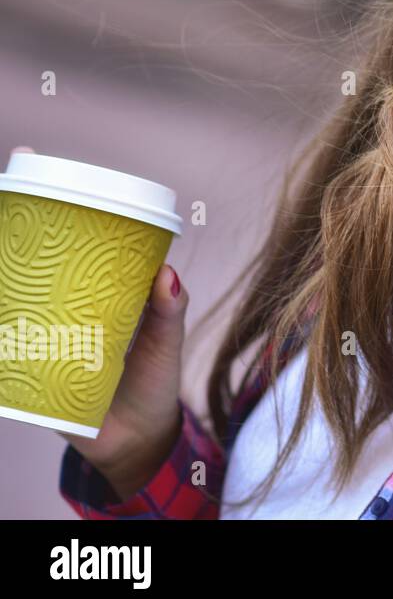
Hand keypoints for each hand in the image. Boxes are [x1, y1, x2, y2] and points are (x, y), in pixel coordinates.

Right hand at [14, 144, 189, 499]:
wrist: (137, 442)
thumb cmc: (155, 383)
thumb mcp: (165, 342)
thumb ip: (168, 310)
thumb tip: (168, 272)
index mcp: (92, 288)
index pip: (64, 238)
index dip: (44, 201)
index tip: (24, 156)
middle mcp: (59, 304)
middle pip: (23, 256)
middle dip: (6, 228)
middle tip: (0, 200)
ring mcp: (36, 333)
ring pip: (3, 292)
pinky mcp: (21, 371)